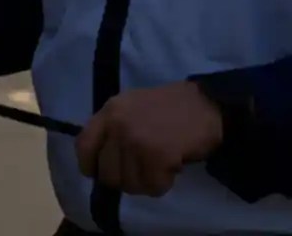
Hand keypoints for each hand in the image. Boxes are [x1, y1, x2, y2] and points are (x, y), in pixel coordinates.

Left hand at [76, 81, 223, 196]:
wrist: (207, 104)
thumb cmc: (170, 106)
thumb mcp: (131, 107)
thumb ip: (113, 128)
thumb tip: (100, 163)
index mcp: (109, 111)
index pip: (83, 147)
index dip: (90, 166)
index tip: (101, 173)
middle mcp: (118, 125)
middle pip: (107, 173)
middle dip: (125, 179)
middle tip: (143, 170)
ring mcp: (136, 140)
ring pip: (129, 184)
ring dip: (146, 182)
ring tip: (160, 165)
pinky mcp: (156, 156)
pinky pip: (153, 187)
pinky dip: (163, 183)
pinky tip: (172, 167)